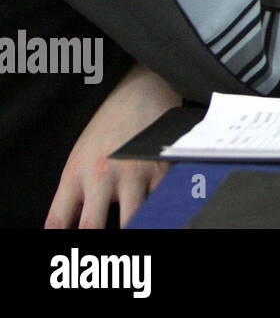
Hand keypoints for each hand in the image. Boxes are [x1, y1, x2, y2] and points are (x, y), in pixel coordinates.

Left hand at [46, 63, 179, 227]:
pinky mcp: (161, 168)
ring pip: (133, 220)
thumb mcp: (79, 160)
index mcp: (75, 174)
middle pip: (92, 227)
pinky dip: (161, 210)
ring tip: (137, 224)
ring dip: (135, 225)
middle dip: (97, 236)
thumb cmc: (108, 130)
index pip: (58, 221)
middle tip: (110, 242)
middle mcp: (101, 175)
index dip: (62, 239)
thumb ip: (73, 196)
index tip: (73, 246)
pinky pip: (162, 202)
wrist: (139, 93)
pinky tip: (160, 211)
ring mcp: (133, 173)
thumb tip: (73, 229)